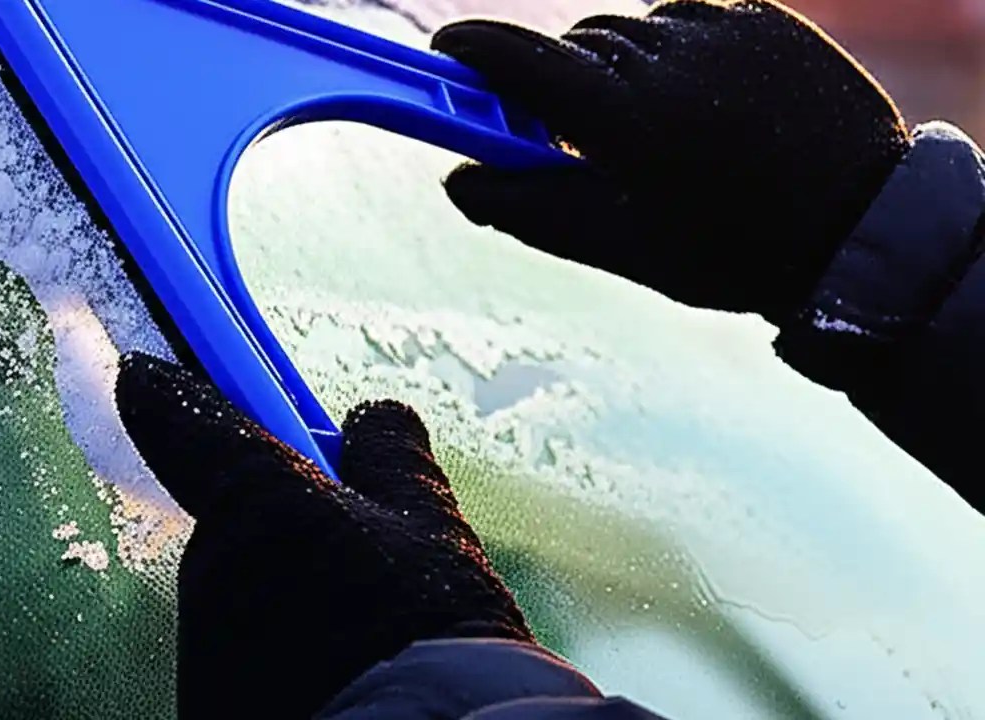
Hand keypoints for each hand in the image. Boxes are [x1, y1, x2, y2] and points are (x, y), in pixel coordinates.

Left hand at [115, 352, 536, 719]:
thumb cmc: (428, 629)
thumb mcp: (431, 525)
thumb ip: (392, 460)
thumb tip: (377, 416)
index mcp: (260, 497)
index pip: (186, 419)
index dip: (166, 390)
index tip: (141, 370)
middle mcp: (213, 565)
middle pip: (231, 523)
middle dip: (280, 526)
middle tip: (356, 550)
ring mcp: (204, 642)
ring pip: (240, 597)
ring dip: (284, 599)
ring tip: (362, 635)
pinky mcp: (206, 702)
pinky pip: (241, 659)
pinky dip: (279, 658)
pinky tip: (338, 676)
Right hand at [434, 0, 910, 322]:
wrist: (861, 226)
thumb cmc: (732, 251)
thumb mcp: (620, 246)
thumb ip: (526, 210)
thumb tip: (457, 180)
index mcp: (625, 116)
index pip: (515, 59)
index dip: (468, 55)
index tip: (445, 61)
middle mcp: (665, 53)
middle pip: (567, 49)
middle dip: (552, 88)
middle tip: (566, 137)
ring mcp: (717, 26)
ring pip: (624, 33)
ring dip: (614, 74)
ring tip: (652, 133)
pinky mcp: (757, 15)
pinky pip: (682, 21)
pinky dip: (669, 57)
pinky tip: (698, 108)